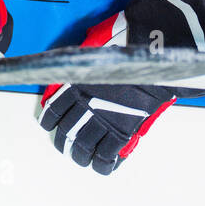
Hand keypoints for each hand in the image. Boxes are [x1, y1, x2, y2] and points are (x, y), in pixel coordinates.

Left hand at [38, 0, 204, 172]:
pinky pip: (109, 154)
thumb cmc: (127, 39)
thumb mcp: (95, 45)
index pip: (53, 110)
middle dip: (64, 142)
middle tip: (66, 145)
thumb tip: (78, 69)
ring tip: (83, 159)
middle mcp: (84, 104)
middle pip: (66, 133)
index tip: (50, 124)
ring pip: (84, 148)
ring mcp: (104, 118)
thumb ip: (84, 62)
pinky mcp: (123, 129)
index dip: (50, 121)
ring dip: (81, 156)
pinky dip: (104, 163)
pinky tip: (104, 166)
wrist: (154, 47)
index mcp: (74, 84)